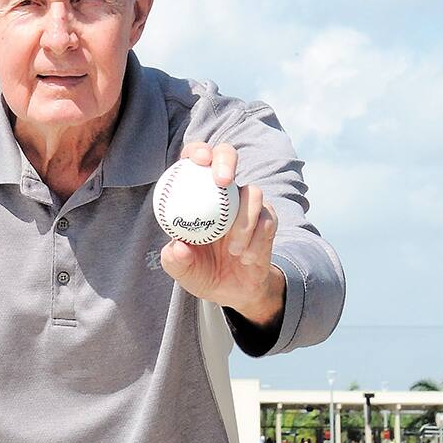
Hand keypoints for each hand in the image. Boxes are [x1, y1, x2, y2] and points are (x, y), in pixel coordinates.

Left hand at [159, 142, 284, 326]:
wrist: (233, 290)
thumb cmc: (200, 271)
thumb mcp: (183, 271)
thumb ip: (175, 260)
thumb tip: (178, 247)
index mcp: (196, 194)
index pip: (195, 160)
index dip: (197, 151)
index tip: (199, 160)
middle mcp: (222, 192)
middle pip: (227, 156)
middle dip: (226, 160)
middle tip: (223, 181)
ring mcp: (246, 203)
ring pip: (253, 192)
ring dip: (244, 222)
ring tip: (234, 250)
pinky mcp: (266, 219)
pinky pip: (267, 219)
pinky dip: (257, 240)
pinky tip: (248, 258)